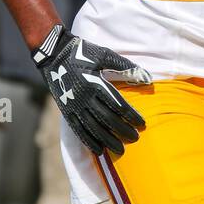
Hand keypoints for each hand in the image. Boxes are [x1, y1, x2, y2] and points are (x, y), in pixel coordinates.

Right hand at [32, 24, 150, 155]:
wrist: (54, 54)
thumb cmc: (83, 52)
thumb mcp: (105, 55)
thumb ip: (126, 67)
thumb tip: (148, 78)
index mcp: (95, 83)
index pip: (118, 104)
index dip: (131, 115)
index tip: (142, 124)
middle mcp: (84, 97)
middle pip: (107, 119)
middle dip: (122, 130)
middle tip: (135, 138)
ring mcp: (74, 106)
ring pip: (93, 128)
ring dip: (107, 140)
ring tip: (120, 150)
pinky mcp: (66, 111)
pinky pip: (78, 130)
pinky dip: (89, 141)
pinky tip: (98, 150)